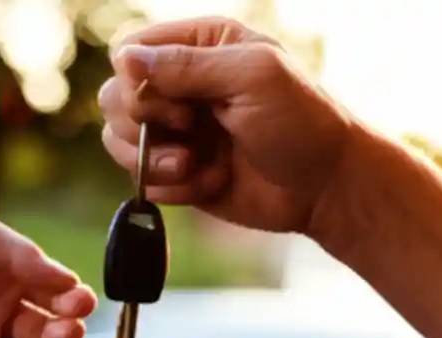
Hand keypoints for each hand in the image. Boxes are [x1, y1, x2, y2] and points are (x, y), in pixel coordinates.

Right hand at [99, 17, 357, 238]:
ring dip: (153, 160)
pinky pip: (141, 181)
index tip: (181, 104)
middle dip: (143, 123)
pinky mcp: (178, 173)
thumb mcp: (252, 77)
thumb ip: (187, 65)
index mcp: (201, 46)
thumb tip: (125, 60)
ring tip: (195, 166)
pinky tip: (211, 183)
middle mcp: (182, 85)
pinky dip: (171, 188)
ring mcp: (177, 132)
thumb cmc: (302, 122)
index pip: (130, 52)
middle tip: (191, 133)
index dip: (138, 82)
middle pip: (114, 97)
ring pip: (117, 140)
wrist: (326, 187)